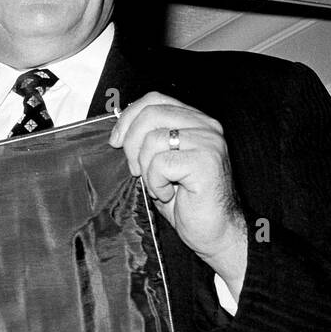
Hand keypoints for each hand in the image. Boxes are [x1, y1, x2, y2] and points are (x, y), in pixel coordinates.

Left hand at [108, 92, 247, 295]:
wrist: (214, 232)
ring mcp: (209, 142)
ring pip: (153, 139)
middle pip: (151, 114)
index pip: (155, 100)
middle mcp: (206, 126)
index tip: (116, 141)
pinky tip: (169, 194)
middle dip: (132, 144)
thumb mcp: (161, 163)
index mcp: (195, 121)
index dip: (129, 116)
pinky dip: (156, 182)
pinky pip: (160, 163)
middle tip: (136, 170)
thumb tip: (119, 130)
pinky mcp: (206, 161)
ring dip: (146, 169)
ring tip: (159, 185)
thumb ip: (148, 140)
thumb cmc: (186, 201)